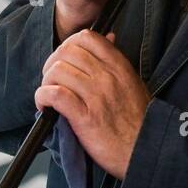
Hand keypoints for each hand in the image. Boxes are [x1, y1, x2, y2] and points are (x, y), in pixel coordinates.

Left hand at [35, 29, 150, 179]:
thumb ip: (117, 61)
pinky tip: (45, 106)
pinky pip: (56, 95)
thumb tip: (109, 37)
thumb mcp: (133, 82)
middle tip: (52, 78)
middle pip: (67, 52)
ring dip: (46, 82)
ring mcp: (96, 96)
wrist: (144, 150)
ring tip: (48, 94)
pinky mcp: (85, 117)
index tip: (65, 58)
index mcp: (119, 66)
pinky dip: (43, 97)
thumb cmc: (138, 120)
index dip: (69, 44)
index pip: (87, 37)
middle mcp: (107, 77)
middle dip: (52, 63)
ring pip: (58, 71)